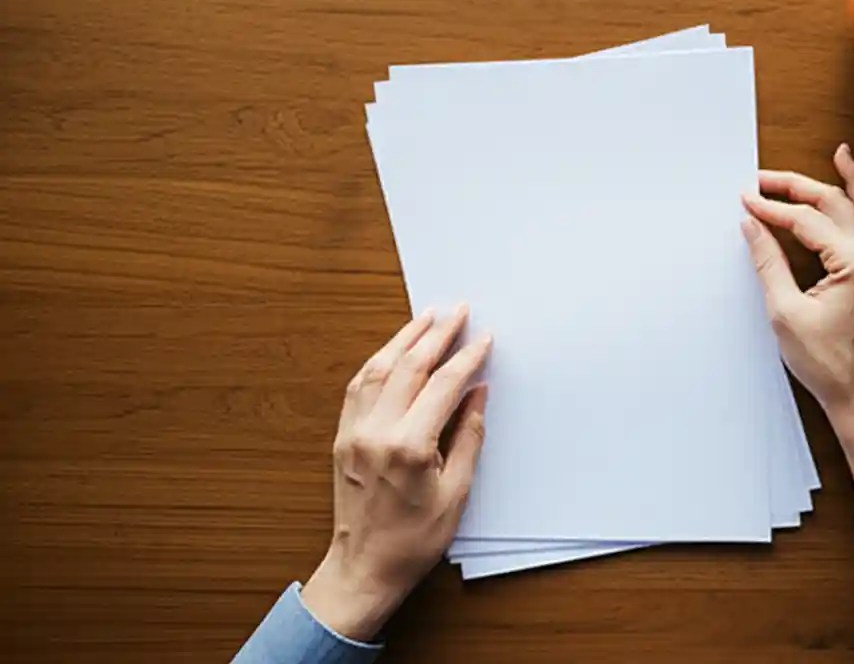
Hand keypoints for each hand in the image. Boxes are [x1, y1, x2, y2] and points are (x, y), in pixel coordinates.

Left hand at [301, 306, 492, 640]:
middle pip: (409, 366)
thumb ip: (468, 436)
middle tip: (458, 311)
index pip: (443, 386)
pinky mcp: (342, 438)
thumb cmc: (413, 540)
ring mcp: (354, 432)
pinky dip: (378, 362)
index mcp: (409, 447)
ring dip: (404, 338)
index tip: (484, 339)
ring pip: (379, 369)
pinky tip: (393, 349)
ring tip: (427, 317)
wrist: (364, 568)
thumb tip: (477, 392)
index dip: (467, 359)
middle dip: (437, 334)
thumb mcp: (456, 493)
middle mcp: (376, 432)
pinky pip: (359, 387)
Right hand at [741, 144, 853, 435]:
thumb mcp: (786, 312)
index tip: (744, 203)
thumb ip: (769, 262)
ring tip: (832, 154)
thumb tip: (753, 226)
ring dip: (833, 182)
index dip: (770, 210)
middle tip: (761, 180)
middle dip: (795, 187)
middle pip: (833, 202)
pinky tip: (850, 180)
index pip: (805, 220)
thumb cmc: (830, 363)